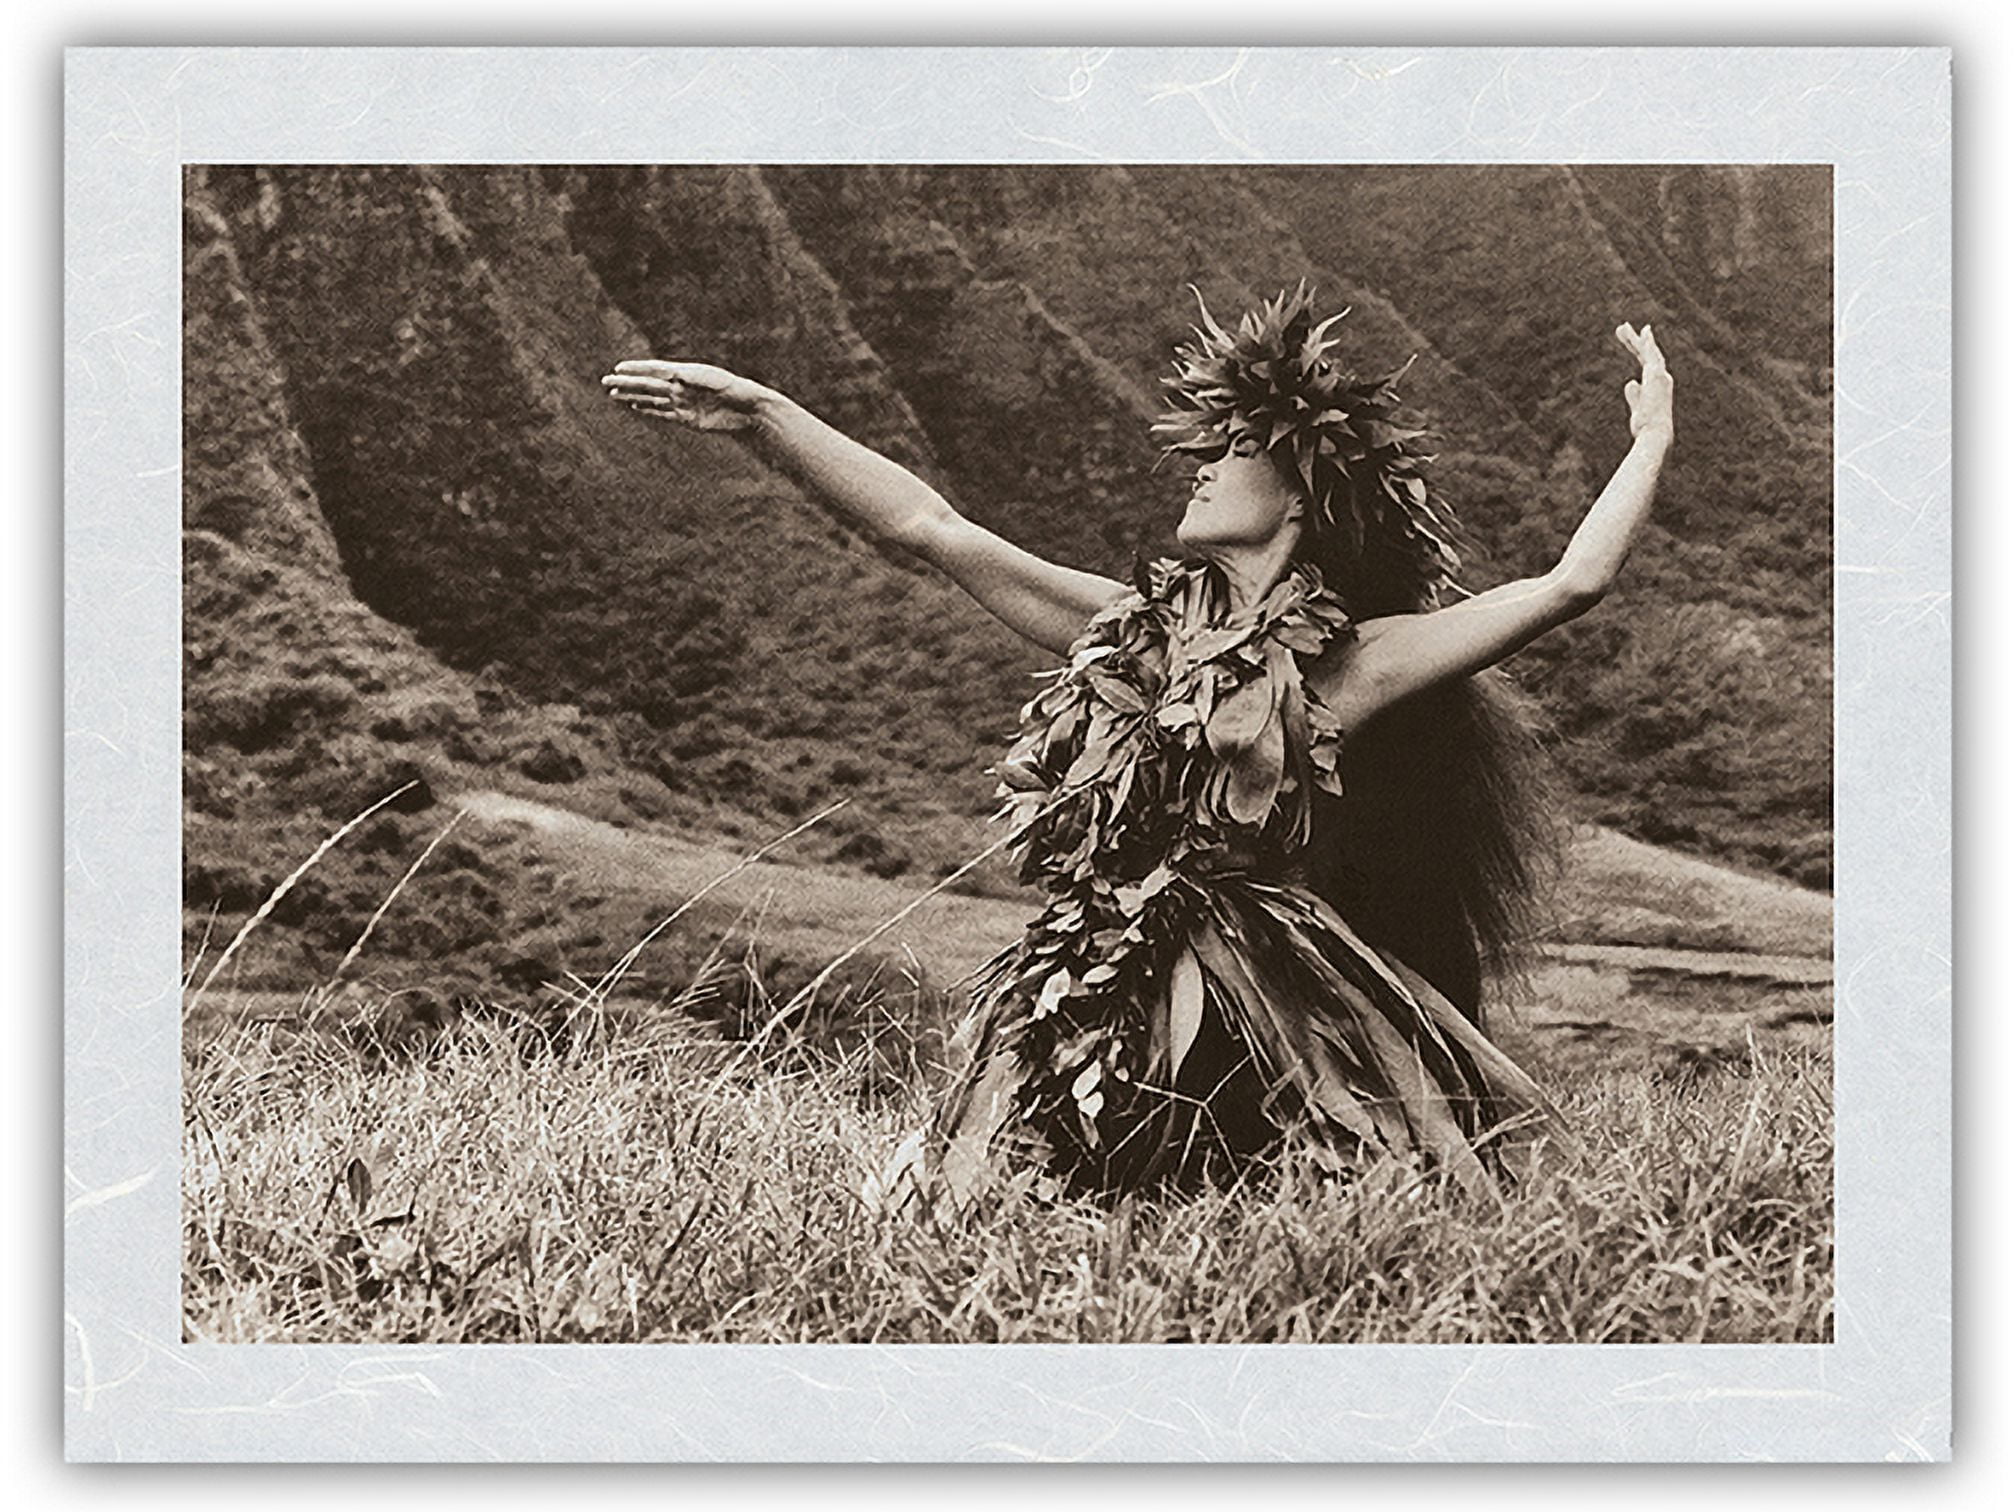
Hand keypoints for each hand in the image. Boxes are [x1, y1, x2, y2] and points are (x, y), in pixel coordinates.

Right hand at [600, 359, 773, 431]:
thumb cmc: (734, 390)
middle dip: (627, 383)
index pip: (655, 370)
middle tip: (605, 382)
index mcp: (685, 373)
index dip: (636, 369)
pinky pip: (662, 414)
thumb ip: (692, 379)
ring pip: (651, 400)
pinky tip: (633, 407)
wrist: (749, 410)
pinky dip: (646, 411)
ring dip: (632, 397)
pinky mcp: (687, 419)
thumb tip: (674, 376)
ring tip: (613, 395)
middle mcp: (680, 387)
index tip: (618, 368)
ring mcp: (682, 403)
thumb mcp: (713, 381)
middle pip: (648, 385)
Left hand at [1613, 322, 1673, 447]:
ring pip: (1647, 352)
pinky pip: (1651, 354)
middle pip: (1646, 355)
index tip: (1634, 342)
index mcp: (1657, 387)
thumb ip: (1635, 395)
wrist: (1654, 434)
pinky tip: (1643, 331)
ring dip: (1635, 338)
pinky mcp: (1657, 375)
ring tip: (1621, 327)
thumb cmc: (1647, 428)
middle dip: (1634, 341)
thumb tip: (1630, 382)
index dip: (1640, 351)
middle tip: (1621, 328)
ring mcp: (1660, 376)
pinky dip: (1647, 342)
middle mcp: (1662, 378)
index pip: (1647, 365)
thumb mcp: (1637, 410)